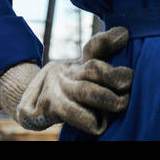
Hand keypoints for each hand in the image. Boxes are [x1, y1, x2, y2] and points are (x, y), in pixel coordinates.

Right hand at [0, 26, 132, 135]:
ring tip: (122, 103)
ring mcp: (59, 90)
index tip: (125, 34)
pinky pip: (74, 113)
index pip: (94, 47)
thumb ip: (99, 66)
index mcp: (77, 64)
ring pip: (87, 91)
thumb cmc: (65, 93)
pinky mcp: (51, 107)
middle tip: (129, 80)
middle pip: (93, 67)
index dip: (109, 39)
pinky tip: (101, 125)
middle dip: (113, 75)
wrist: (30, 108)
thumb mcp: (79, 77)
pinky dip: (90, 120)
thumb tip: (125, 38)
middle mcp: (68, 73)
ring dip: (108, 98)